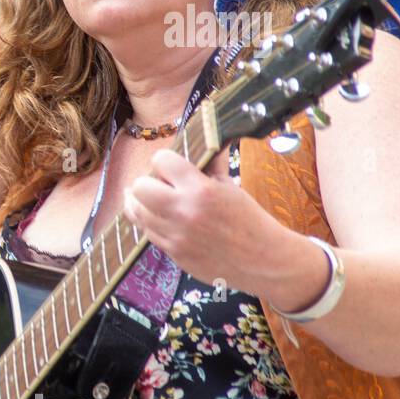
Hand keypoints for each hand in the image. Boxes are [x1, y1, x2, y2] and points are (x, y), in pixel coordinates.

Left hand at [122, 148, 310, 304]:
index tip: (168, 165)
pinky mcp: (173, 253)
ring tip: (150, 200)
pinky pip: (147, 232)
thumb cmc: (249, 220)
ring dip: (142, 203)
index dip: (163, 160)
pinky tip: (158, 218)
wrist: (263, 260)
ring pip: (136, 212)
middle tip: (156, 184)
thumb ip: (211, 164)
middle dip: (146, 182)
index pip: (161, 160)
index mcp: (200, 189)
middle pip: (138, 187)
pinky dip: (150, 223)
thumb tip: (208, 138)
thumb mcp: (231, 186)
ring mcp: (175, 234)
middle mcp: (183, 211)